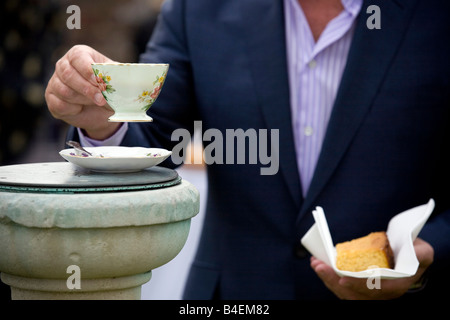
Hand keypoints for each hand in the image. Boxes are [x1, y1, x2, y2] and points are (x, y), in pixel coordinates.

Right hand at [45, 45, 120, 139]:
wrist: (101, 111)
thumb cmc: (109, 90)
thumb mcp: (117, 80)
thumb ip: (120, 76)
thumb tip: (134, 77)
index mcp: (79, 55)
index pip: (78, 57)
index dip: (86, 69)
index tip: (97, 80)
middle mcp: (63, 65)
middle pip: (68, 75)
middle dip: (87, 89)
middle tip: (101, 99)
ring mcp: (55, 81)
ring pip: (64, 91)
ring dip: (83, 100)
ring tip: (96, 103)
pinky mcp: (52, 98)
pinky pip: (59, 104)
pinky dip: (73, 109)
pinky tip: (82, 108)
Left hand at [310, 237, 433, 299]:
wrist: (410, 257)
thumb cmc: (415, 253)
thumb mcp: (422, 251)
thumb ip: (419, 252)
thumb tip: (413, 250)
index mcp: (396, 286)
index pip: (375, 290)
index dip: (359, 286)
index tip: (343, 280)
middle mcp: (381, 294)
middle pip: (354, 294)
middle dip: (334, 281)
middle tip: (319, 266)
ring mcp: (369, 292)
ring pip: (345, 292)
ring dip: (328, 279)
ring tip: (315, 263)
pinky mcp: (359, 286)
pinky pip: (342, 287)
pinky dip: (329, 277)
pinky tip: (319, 265)